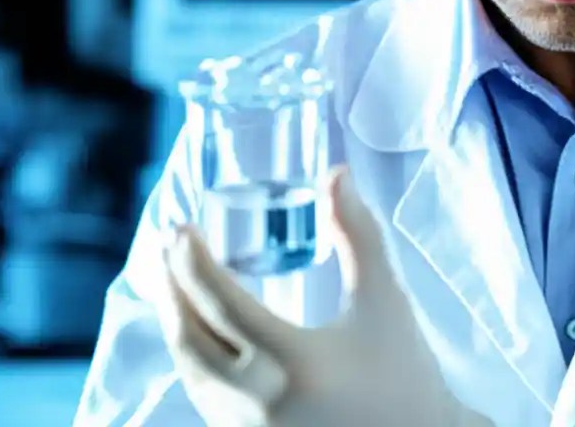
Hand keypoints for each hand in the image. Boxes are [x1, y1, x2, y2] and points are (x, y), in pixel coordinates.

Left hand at [155, 167, 493, 426]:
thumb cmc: (405, 375)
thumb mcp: (385, 301)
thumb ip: (358, 234)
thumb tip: (335, 172)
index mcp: (296, 362)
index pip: (222, 304)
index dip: (191, 262)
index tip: (180, 230)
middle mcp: (262, 402)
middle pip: (190, 337)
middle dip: (171, 287)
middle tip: (168, 246)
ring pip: (190, 371)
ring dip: (175, 322)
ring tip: (172, 281)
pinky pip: (204, 397)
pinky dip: (193, 358)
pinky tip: (195, 330)